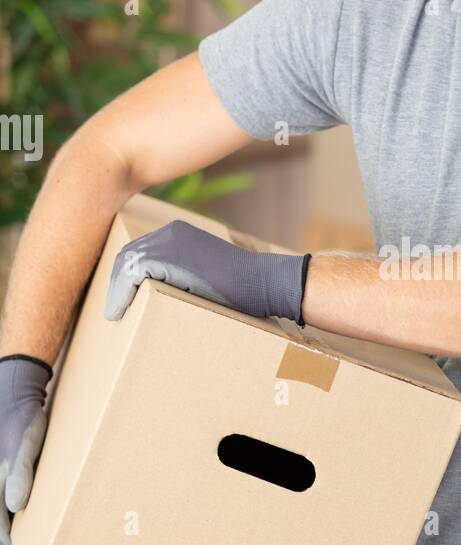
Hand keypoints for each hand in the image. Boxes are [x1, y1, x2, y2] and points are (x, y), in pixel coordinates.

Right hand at [0, 354, 51, 544]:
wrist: (13, 391)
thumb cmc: (22, 418)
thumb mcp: (26, 444)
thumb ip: (20, 474)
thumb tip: (15, 507)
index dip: (10, 544)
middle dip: (7, 536)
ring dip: (6, 521)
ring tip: (27, 534)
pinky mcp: (0, 471)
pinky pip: (2, 495)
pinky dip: (6, 505)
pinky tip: (17, 507)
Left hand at [104, 219, 309, 325]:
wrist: (264, 283)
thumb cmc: (243, 287)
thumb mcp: (205, 273)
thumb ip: (182, 274)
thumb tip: (160, 292)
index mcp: (178, 233)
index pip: (138, 250)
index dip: (123, 274)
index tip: (119, 296)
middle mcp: (170, 232)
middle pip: (127, 255)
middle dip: (115, 282)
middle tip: (111, 306)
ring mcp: (170, 243)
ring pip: (126, 265)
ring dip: (115, 290)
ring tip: (112, 312)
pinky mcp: (172, 259)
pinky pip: (133, 275)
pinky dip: (121, 294)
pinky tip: (117, 310)